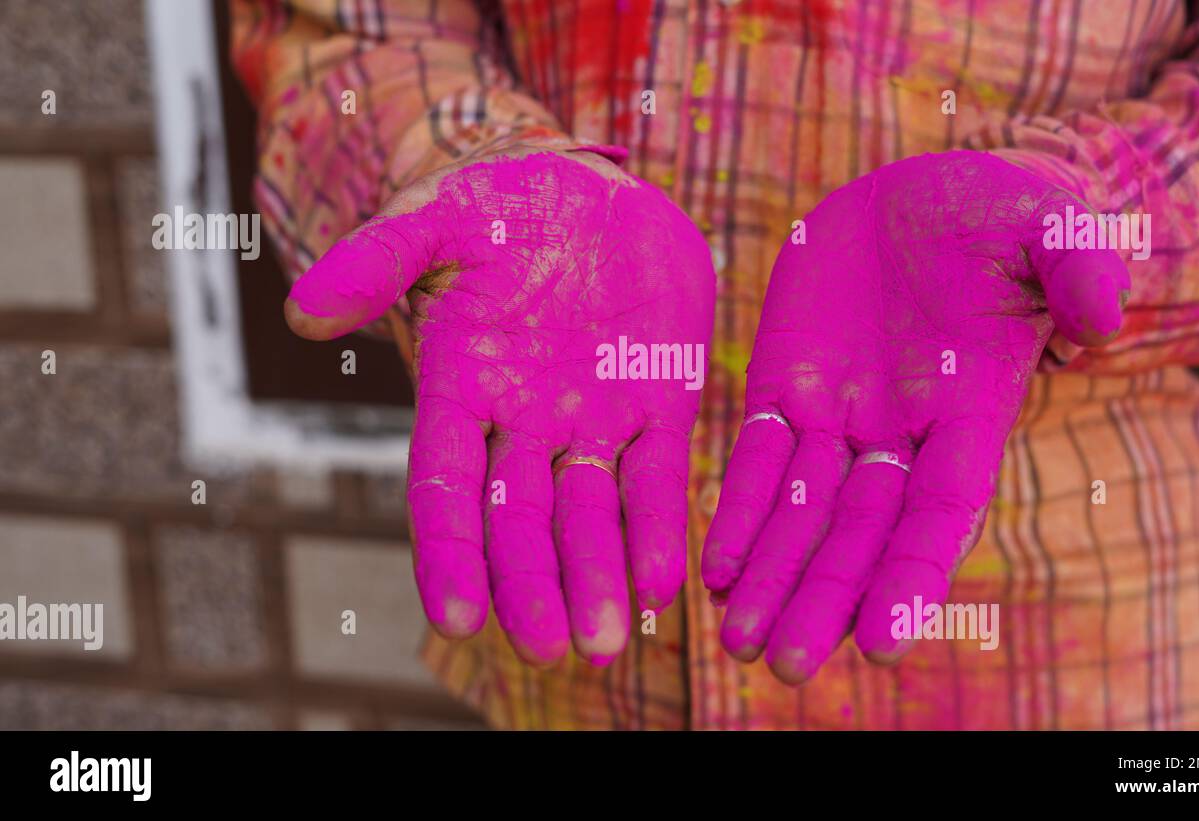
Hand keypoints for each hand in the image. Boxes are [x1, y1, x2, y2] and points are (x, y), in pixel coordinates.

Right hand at [286, 147, 714, 665]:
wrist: (592, 190)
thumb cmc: (501, 206)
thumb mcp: (435, 218)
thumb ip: (376, 261)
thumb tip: (302, 314)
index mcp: (461, 388)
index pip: (444, 488)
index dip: (450, 553)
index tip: (456, 618)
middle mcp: (524, 422)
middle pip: (521, 521)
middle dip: (532, 585)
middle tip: (552, 649)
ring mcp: (594, 418)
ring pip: (592, 514)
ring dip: (598, 575)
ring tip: (607, 641)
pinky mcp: (661, 403)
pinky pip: (660, 476)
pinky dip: (661, 527)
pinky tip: (666, 580)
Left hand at [702, 151, 1128, 682]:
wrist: (916, 194)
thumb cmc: (997, 212)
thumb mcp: (1045, 225)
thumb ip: (1076, 265)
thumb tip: (1105, 319)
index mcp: (971, 412)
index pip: (943, 510)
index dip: (913, 574)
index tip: (881, 641)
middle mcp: (902, 434)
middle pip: (861, 533)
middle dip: (825, 597)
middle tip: (788, 665)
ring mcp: (840, 416)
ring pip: (801, 512)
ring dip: (772, 576)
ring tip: (738, 642)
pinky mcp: (784, 388)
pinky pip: (755, 460)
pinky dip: (737, 513)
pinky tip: (715, 572)